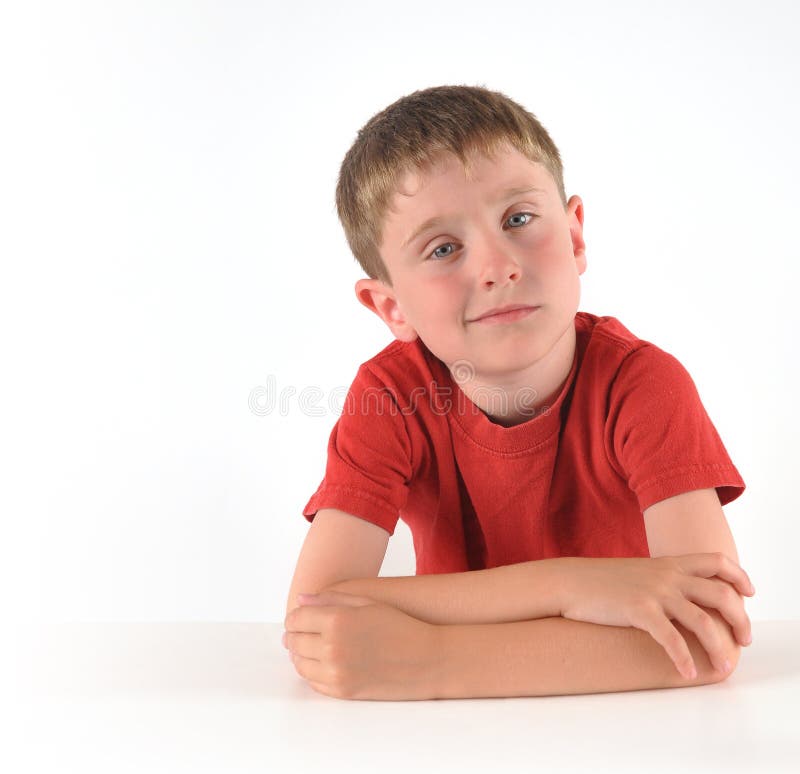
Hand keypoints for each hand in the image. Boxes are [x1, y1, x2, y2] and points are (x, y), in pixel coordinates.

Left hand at [283, 590, 441, 700]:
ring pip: (300, 664)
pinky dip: (312, 672)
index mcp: (337, 620)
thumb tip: (301, 599)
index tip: (299, 617)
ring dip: (300, 654)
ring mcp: (336, 672)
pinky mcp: (343, 691)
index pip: (296, 618)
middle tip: (301, 632)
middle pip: (294, 641)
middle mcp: (332, 647)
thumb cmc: (400, 626)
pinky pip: (313, 682)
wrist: (427, 660)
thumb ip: (331, 600)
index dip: (295, 617)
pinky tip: (322, 662)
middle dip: (294, 635)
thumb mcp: (368, 603)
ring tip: (309, 647)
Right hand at [555, 553, 755, 679]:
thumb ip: (663, 578)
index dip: (739, 576)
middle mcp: (668, 575)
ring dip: (720, 648)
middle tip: (742, 640)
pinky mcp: (640, 610)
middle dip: (740, 620)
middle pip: (722, 594)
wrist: (570, 581)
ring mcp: (655, 592)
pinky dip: (684, 659)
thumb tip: (682, 597)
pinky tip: (687, 673)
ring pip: (704, 621)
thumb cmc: (601, 581)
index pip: (717, 561)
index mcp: (669, 563)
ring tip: (722, 665)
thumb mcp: (639, 572)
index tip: (748, 593)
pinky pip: (672, 639)